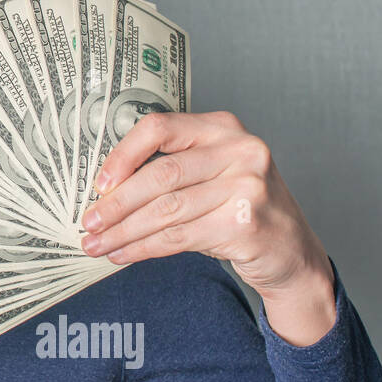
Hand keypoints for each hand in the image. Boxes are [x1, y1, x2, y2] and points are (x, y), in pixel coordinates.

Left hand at [78, 111, 335, 341]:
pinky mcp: (244, 223)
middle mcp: (240, 150)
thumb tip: (104, 191)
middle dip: (117, 203)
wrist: (292, 252)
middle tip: (88, 221)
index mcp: (223, 127)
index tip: (99, 184)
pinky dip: (144, 248)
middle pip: (161, 174)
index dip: (123, 154)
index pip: (161, 127)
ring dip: (123, 231)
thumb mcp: (213, 173)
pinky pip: (178, 236)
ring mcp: (246, 186)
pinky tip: (123, 254)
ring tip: (97, 244)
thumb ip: (170, 169)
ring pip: (166, 210)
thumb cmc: (240, 208)